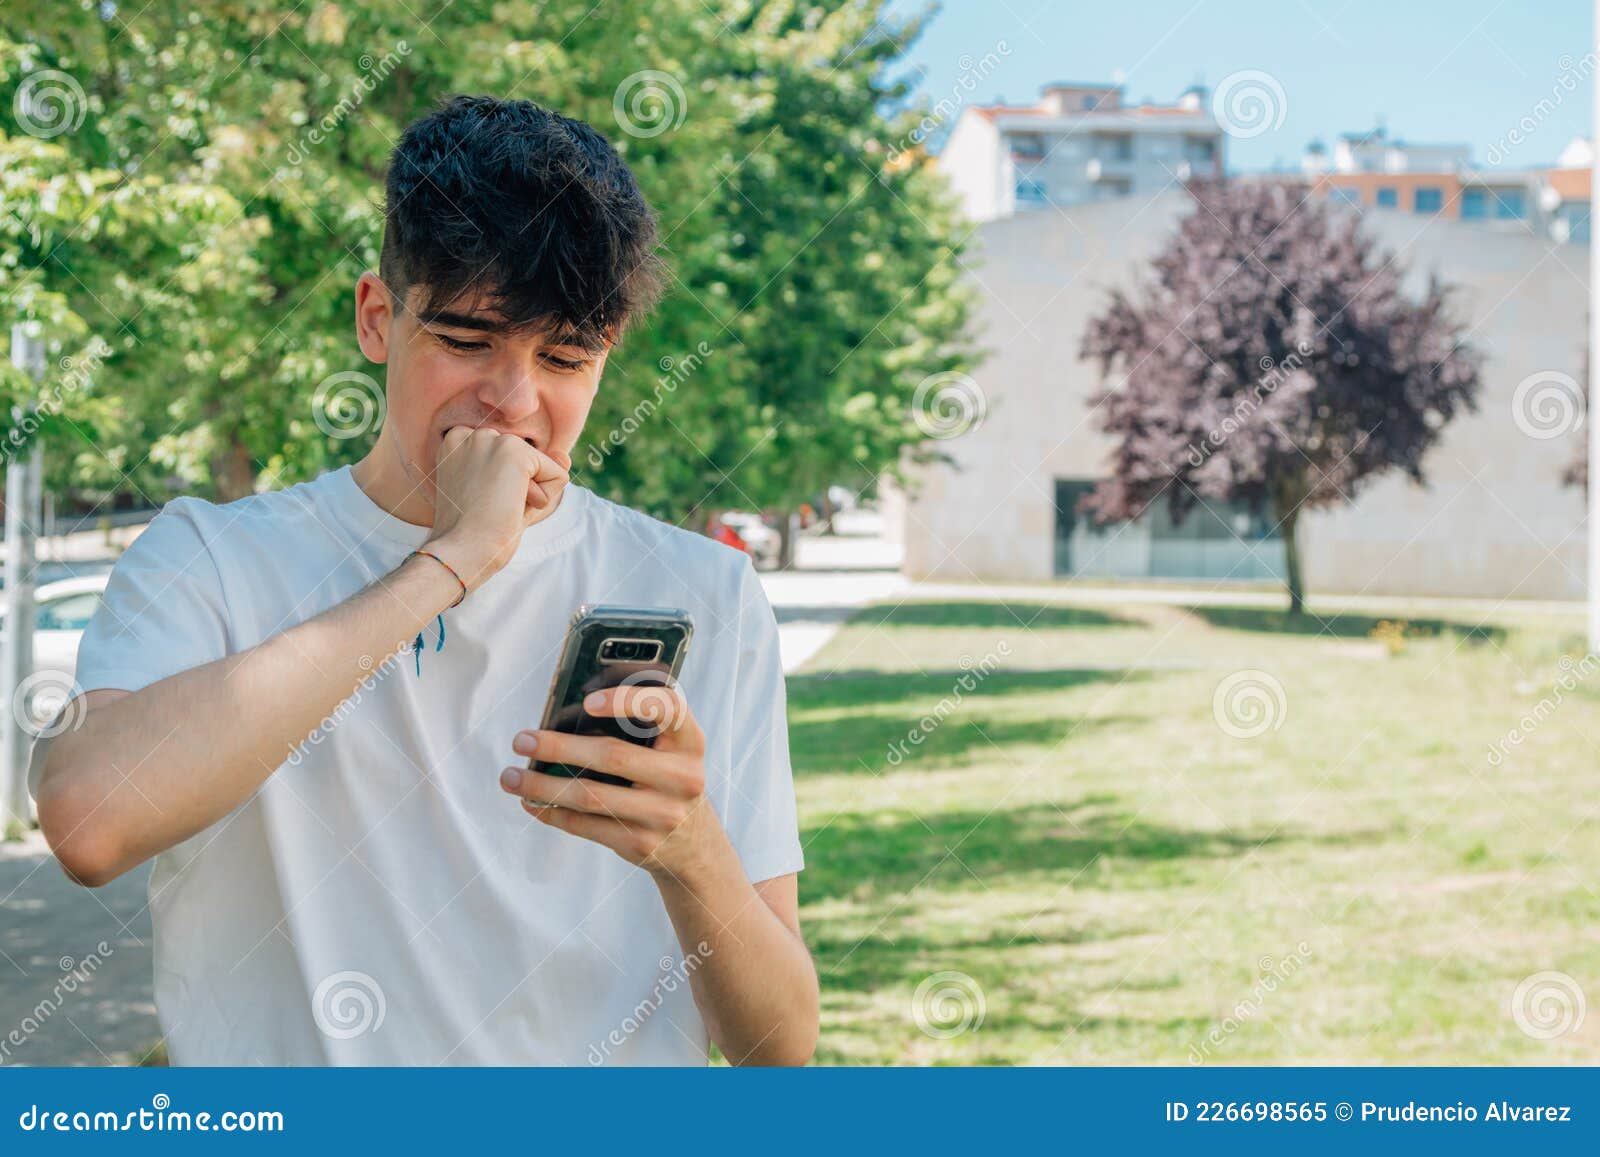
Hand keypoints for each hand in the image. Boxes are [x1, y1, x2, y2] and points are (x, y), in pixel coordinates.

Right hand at [425, 426, 570, 590]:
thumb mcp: (503, 496)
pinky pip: (558, 476)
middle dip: (521, 490)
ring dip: (531, 496)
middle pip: (528, 463)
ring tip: (499, 509)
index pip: (510, 462)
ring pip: (543, 468)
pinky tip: (513, 507)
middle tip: (489, 510)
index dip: (504, 491)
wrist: (461, 552)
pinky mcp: (514, 451)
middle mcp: (473, 434)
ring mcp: (493, 440)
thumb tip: (565, 455)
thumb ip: (535, 472)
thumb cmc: (474, 533)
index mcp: (459, 444)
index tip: (478, 506)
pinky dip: (545, 499)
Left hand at [500, 683, 716, 877]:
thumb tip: (562, 717)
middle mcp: (683, 776)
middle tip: (522, 739)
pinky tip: (531, 801)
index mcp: (690, 741)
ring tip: (511, 777)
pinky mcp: (641, 843)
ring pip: (591, 796)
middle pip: (613, 755)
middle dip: (559, 746)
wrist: (695, 846)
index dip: (626, 701)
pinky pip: (585, 826)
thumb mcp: (672, 752)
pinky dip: (552, 812)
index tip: (587, 700)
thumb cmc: (668, 782)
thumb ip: (639, 730)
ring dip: (543, 784)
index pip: (667, 708)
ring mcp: (664, 814)